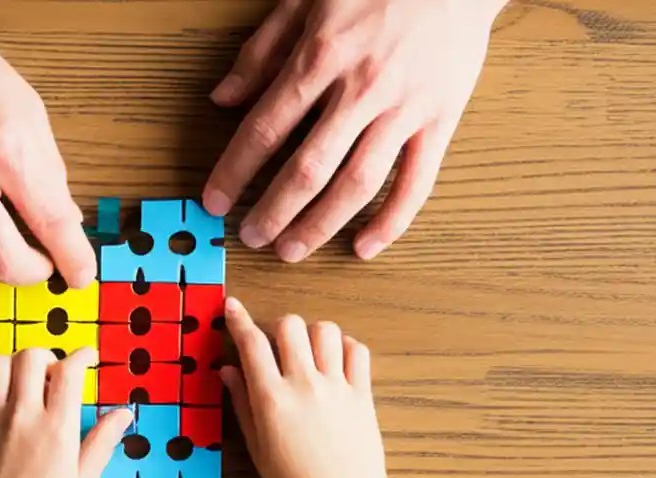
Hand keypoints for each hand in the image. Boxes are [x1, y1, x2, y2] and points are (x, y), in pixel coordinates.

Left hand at [0, 348, 131, 477]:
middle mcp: (23, 415)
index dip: (82, 356)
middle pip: (31, 356)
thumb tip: (124, 413)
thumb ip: (102, 442)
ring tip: (23, 384)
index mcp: (57, 428)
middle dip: (47, 357)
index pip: (70, 370)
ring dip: (14, 366)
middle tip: (53, 375)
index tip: (87, 357)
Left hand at [203, 0, 504, 260]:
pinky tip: (364, 246)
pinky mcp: (441, 120)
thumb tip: (223, 98)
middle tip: (251, 237)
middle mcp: (362, 89)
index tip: (214, 200)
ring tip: (291, 249)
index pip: (265, 129)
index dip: (235, 171)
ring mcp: (405, 109)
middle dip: (273, 212)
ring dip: (320, 225)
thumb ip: (261, 51)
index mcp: (322, 56)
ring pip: (357, 185)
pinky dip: (390, 221)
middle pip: (308, 169)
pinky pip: (416, 183)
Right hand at [220, 297, 392, 477]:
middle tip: (275, 346)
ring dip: (311, 334)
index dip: (238, 320)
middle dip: (277, 327)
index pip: (251, 344)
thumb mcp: (258, 449)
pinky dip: (344, 347)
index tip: (231, 307)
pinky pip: (357, 350)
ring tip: (307, 354)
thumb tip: (227, 370)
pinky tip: (334, 363)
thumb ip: (243, 404)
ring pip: (325, 329)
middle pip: (290, 325)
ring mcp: (337, 386)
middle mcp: (305, 385)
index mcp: (272, 400)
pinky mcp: (363, 393)